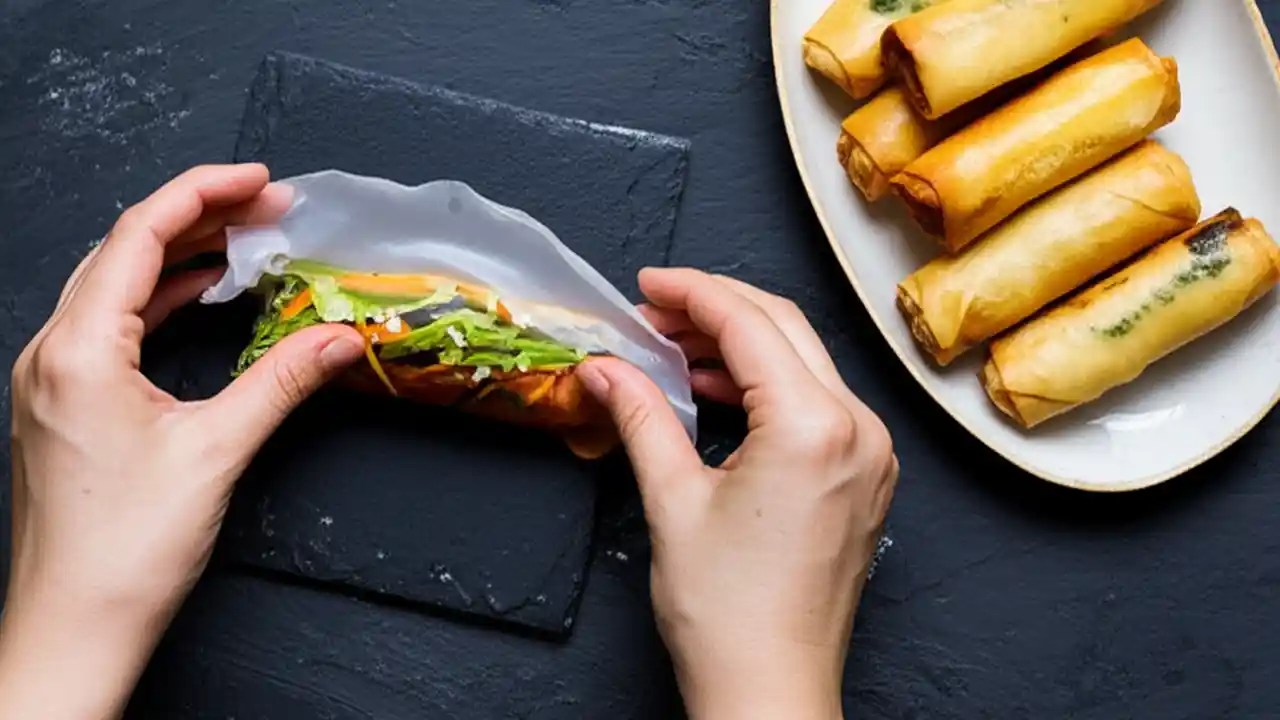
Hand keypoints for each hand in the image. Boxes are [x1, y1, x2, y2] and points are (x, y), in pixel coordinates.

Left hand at [0, 165, 364, 718]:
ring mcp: (51, 379)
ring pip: (114, 285)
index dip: (204, 194)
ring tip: (245, 242)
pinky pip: (109, 324)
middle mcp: (52, 354)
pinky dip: (160, 299)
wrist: (73, 626)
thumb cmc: (124, 551)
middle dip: (199, 218)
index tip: (262, 182)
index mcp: (79, 351)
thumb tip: (340, 338)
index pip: (139, 236)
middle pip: (124, 250)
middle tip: (269, 208)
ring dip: (180, 256)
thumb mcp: (217, 451)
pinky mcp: (63, 404)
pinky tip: (201, 298)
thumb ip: (282, 381)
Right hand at [577, 269, 897, 719]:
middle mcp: (857, 429)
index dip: (690, 292)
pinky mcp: (865, 477)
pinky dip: (768, 387)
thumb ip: (640, 415)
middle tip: (654, 312)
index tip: (647, 285)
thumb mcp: (671, 500)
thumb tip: (606, 368)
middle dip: (715, 309)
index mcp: (812, 425)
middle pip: (784, 328)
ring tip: (676, 351)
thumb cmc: (727, 613)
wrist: (769, 690)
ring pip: (804, 362)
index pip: (749, 323)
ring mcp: (870, 454)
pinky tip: (719, 393)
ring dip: (742, 347)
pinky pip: (818, 403)